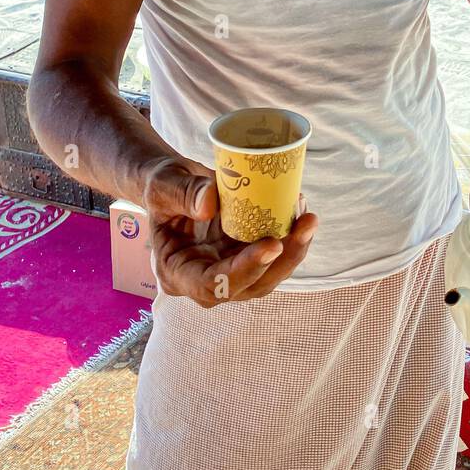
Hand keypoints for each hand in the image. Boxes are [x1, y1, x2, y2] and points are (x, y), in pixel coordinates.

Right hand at [141, 155, 317, 308]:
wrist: (173, 183)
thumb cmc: (161, 185)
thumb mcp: (163, 184)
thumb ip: (183, 193)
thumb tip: (211, 203)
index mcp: (177, 272)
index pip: (213, 285)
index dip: (244, 270)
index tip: (272, 245)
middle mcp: (205, 280)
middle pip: (250, 285)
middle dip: (282, 260)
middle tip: (305, 225)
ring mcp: (228, 270)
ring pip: (268, 275)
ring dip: (293, 249)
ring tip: (308, 217)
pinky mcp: (245, 256)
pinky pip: (274, 255)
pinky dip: (290, 236)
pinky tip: (300, 210)